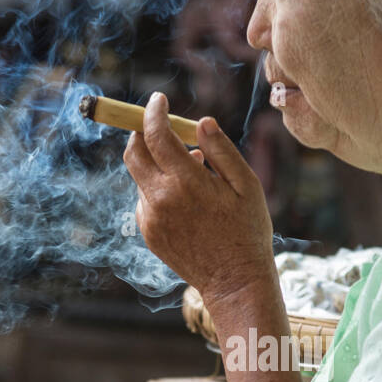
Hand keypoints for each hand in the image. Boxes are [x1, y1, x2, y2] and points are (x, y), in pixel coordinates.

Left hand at [123, 91, 275, 303]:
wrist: (235, 282)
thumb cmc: (248, 231)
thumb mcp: (246, 186)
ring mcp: (151, 219)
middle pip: (134, 152)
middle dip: (141, 132)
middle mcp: (161, 199)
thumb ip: (222, 151)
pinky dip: (159, 190)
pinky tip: (187, 203)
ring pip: (141, 177)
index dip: (153, 112)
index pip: (155, 134)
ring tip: (193, 174)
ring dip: (157, 164)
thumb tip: (200, 122)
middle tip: (159, 125)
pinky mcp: (149, 234)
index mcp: (186, 183)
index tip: (158, 100)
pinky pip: (146, 201)